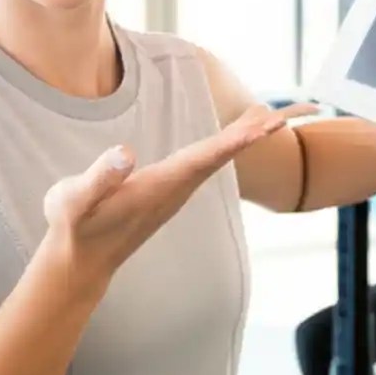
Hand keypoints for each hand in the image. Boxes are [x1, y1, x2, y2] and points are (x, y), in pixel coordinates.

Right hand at [41, 102, 316, 287]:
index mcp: (158, 186)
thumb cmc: (74, 229)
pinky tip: (240, 134)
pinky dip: (230, 143)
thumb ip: (99, 177)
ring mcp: (174, 191)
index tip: (269, 124)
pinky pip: (208, 161)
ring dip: (251, 136)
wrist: (78, 264)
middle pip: (226, 154)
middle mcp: (175, 188)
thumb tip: (125, 153)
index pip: (205, 157)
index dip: (237, 138)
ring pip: (220, 157)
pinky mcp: (168, 190)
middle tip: (301, 110)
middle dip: (261, 130)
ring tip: (280, 115)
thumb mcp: (75, 200)